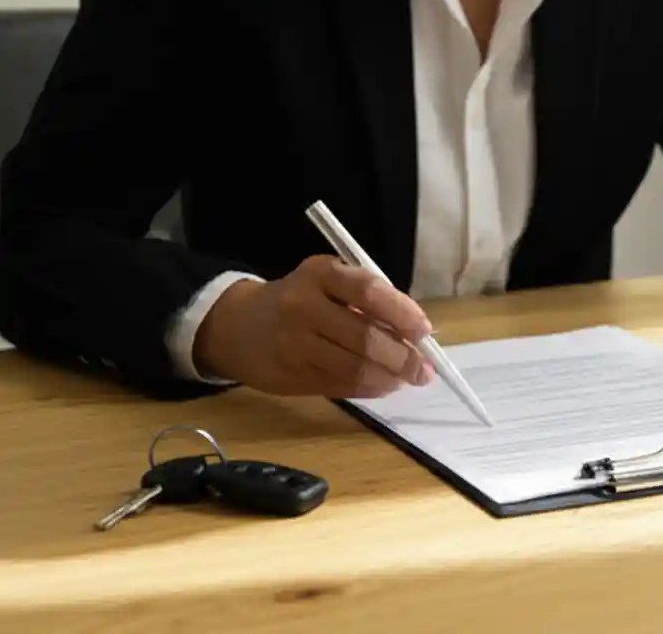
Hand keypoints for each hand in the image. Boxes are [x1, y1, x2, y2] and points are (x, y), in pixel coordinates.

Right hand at [194, 256, 434, 397]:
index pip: (369, 292)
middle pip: (364, 336)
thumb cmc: (300, 299)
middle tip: (423, 369)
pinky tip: (382, 385)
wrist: (238, 325)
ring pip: (353, 367)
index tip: (424, 331)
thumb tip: (415, 333)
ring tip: (405, 379)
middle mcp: (303, 307)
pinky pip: (340, 386)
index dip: (402, 313)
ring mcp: (294, 344)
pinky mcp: (290, 376)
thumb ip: (366, 301)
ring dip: (388, 378)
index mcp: (320, 274)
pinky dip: (368, 388)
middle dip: (402, 356)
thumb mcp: (327, 283)